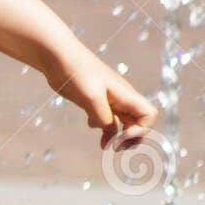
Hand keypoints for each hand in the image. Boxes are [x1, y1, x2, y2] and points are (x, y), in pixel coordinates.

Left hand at [43, 49, 157, 152]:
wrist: (56, 56)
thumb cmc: (76, 72)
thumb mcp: (91, 98)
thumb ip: (104, 118)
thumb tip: (110, 134)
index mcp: (125, 95)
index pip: (148, 115)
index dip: (141, 130)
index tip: (122, 136)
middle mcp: (120, 97)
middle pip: (138, 122)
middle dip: (131, 138)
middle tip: (116, 148)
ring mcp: (107, 99)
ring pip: (121, 121)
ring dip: (116, 136)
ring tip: (104, 146)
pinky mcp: (93, 100)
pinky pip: (106, 118)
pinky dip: (102, 128)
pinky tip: (90, 125)